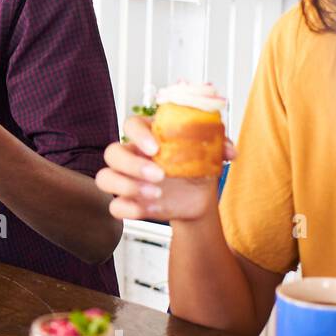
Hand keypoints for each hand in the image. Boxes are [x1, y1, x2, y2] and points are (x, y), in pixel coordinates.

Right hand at [95, 115, 235, 221]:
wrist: (199, 197)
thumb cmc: (198, 166)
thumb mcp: (210, 152)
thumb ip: (220, 144)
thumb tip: (230, 151)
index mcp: (149, 135)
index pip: (131, 125)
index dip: (138, 134)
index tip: (156, 148)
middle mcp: (132, 155)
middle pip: (112, 152)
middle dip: (132, 164)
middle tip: (160, 175)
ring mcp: (126, 179)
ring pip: (105, 178)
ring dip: (126, 185)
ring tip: (156, 193)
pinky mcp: (128, 201)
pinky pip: (113, 205)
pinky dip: (125, 209)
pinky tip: (143, 210)